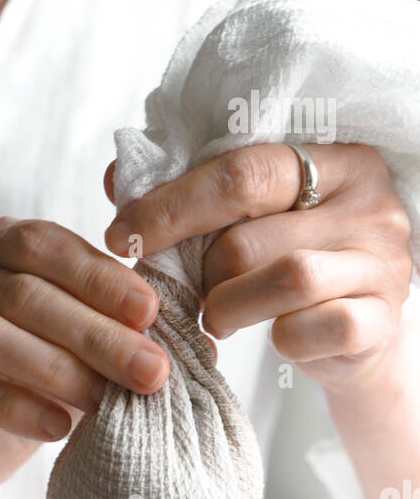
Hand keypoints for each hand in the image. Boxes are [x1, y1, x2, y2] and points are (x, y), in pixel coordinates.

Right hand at [0, 216, 168, 495]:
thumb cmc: (30, 382)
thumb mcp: (74, 345)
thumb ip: (118, 327)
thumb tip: (204, 340)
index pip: (46, 247)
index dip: (100, 279)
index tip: (153, 313)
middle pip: (25, 295)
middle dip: (96, 335)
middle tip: (150, 372)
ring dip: (60, 372)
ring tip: (108, 404)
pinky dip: (13, 408)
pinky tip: (57, 429)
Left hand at [104, 143, 412, 392]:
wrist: (358, 334)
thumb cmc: (290, 266)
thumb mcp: (255, 220)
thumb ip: (194, 196)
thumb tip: (116, 178)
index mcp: (335, 158)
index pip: (242, 168)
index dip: (172, 206)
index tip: (122, 235)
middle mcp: (368, 202)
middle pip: (252, 234)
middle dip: (202, 270)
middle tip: (191, 290)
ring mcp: (381, 261)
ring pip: (287, 279)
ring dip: (229, 307)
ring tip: (218, 317)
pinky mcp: (381, 320)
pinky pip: (315, 329)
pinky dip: (281, 340)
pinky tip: (274, 338)